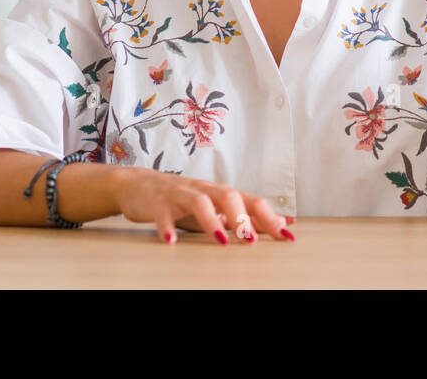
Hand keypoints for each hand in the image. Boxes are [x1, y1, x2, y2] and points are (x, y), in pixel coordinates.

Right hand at [113, 168, 295, 244]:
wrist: (140, 185)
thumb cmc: (184, 201)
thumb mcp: (217, 209)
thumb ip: (248, 217)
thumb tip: (282, 223)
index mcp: (221, 194)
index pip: (251, 201)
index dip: (270, 217)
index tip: (286, 236)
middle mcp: (205, 190)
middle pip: (228, 195)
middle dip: (242, 217)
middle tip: (251, 241)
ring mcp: (181, 194)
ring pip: (199, 201)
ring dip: (211, 221)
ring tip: (221, 240)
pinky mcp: (158, 202)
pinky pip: (163, 213)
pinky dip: (167, 227)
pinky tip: (170, 241)